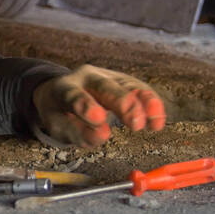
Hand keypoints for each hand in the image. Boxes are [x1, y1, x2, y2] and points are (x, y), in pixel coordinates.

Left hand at [31, 64, 165, 146]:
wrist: (61, 94)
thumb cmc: (59, 112)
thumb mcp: (57, 125)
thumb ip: (76, 132)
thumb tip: (101, 136)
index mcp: (63, 87)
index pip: (73, 95)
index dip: (85, 106)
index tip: (98, 119)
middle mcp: (87, 77)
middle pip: (106, 87)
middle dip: (122, 103)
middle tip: (135, 122)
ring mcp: (107, 77)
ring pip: (127, 85)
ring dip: (143, 102)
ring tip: (154, 121)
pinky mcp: (123, 82)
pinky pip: (139, 91)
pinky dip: (150, 104)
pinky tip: (158, 121)